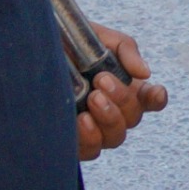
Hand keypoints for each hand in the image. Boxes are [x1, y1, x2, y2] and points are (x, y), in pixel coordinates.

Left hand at [76, 24, 167, 160]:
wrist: (32, 53)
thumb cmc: (70, 45)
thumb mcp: (101, 39)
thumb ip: (126, 51)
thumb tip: (145, 73)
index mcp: (125, 87)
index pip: (151, 99)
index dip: (156, 98)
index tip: (154, 91)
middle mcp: (113, 112)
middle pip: (133, 119)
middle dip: (121, 100)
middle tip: (101, 80)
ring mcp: (95, 129)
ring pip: (115, 138)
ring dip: (109, 119)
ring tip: (92, 99)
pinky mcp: (74, 143)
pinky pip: (91, 150)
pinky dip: (90, 137)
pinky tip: (80, 119)